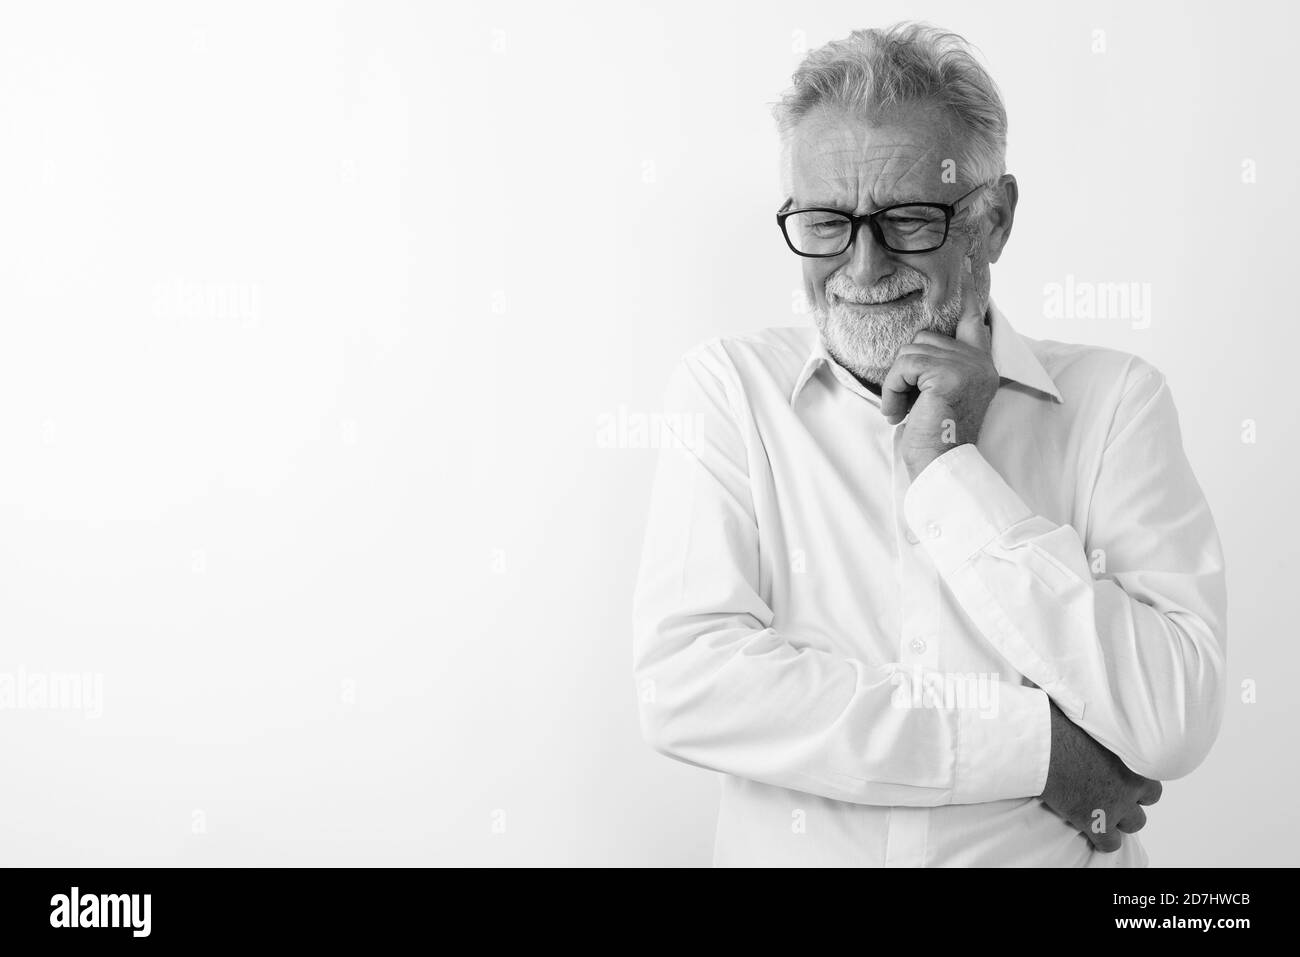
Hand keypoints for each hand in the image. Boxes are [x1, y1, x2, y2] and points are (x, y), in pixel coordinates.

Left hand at [881, 255, 999, 479]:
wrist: (941, 468)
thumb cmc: (934, 436)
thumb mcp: (939, 394)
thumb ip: (940, 364)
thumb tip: (922, 338)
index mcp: (981, 365)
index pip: (975, 320)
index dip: (968, 294)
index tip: (965, 263)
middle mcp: (980, 362)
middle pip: (925, 337)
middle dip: (906, 369)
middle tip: (907, 404)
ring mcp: (967, 366)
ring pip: (910, 351)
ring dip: (896, 383)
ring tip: (902, 412)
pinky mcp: (949, 375)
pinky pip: (904, 366)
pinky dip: (892, 390)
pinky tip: (898, 414)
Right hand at [1039, 701, 1162, 852]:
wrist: (1041, 746)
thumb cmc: (1057, 720)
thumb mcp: (1084, 706)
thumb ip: (1095, 706)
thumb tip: (1080, 681)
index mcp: (1134, 753)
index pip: (1154, 766)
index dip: (1137, 769)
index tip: (1122, 767)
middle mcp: (1131, 782)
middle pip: (1150, 798)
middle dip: (1134, 794)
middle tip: (1114, 787)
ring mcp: (1116, 804)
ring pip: (1136, 823)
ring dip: (1122, 817)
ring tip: (1105, 809)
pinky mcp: (1097, 823)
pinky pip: (1111, 844)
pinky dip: (1103, 840)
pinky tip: (1092, 831)